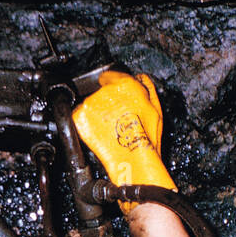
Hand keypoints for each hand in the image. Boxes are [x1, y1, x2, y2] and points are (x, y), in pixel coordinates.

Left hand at [71, 70, 175, 209]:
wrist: (132, 160)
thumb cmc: (146, 139)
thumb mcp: (156, 108)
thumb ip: (146, 87)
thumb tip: (139, 78)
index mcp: (125, 85)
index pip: (109, 76)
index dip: (111, 85)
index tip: (111, 94)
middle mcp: (105, 92)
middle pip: (100, 92)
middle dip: (105, 103)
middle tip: (115, 120)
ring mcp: (91, 105)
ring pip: (90, 106)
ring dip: (95, 115)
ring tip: (109, 130)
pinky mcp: (80, 119)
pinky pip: (80, 118)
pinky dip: (86, 125)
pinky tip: (99, 134)